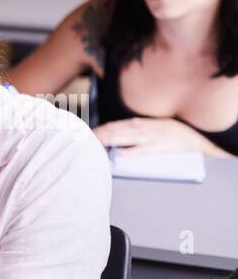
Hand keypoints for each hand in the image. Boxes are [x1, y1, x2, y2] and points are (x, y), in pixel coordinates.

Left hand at [94, 117, 208, 154]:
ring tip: (95, 144)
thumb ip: (133, 130)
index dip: (101, 129)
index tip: (86, 133)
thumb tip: (114, 134)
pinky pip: (143, 150)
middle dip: (100, 135)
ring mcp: (151, 137)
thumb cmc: (171, 134)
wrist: (194, 138)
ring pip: (126, 137)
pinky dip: (131, 152)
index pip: (115, 125)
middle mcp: (143, 128)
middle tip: (84, 140)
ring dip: (110, 140)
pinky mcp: (159, 147)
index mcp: (140, 123)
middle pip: (117, 130)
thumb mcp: (151, 127)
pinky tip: (120, 155)